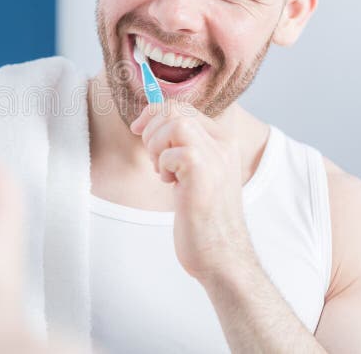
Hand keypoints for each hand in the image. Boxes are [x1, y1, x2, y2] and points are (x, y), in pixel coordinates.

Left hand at [130, 100, 255, 282]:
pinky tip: (171, 184)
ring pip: (175, 124)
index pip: (183, 106)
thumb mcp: (196, 173)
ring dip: (157, 146)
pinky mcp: (204, 175)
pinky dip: (162, 165)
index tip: (138, 129)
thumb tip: (149, 121)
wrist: (222, 254)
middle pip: (175, 110)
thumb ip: (182, 147)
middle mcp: (223, 145)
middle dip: (151, 131)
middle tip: (155, 160)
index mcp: (223, 141)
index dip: (153, 113)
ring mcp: (216, 159)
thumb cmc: (203, 217)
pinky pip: (172, 152)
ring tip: (164, 172)